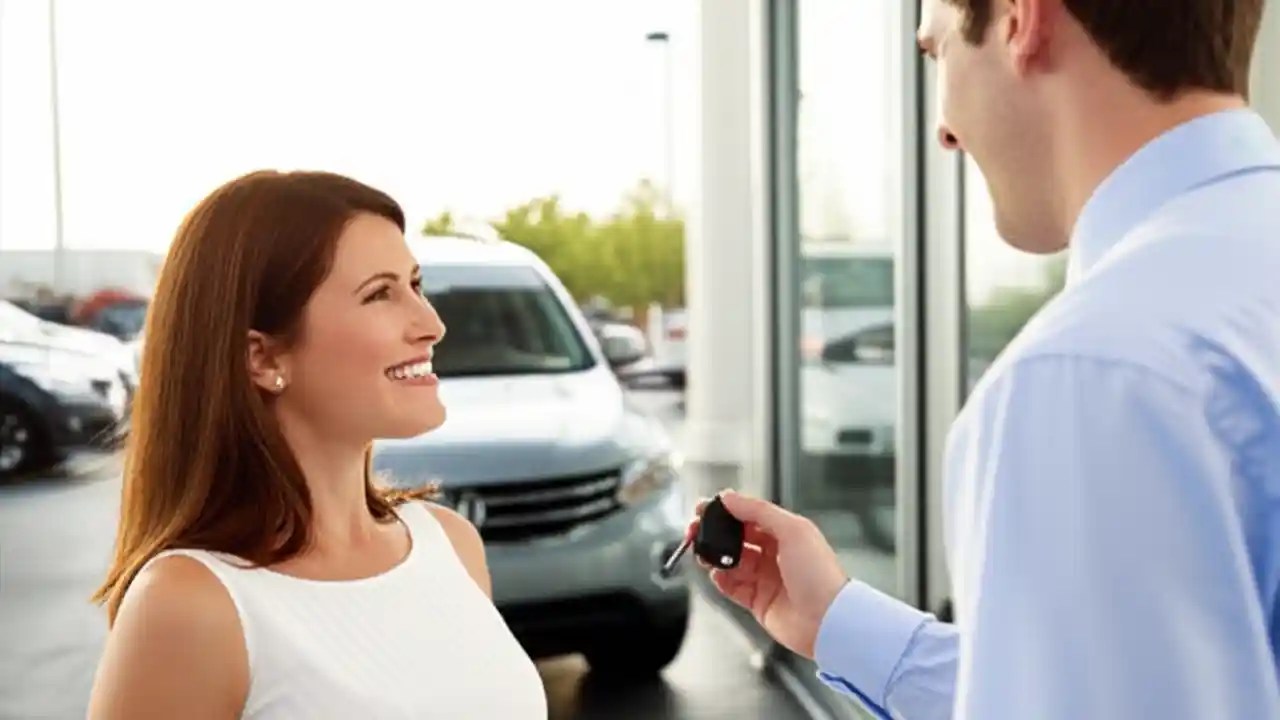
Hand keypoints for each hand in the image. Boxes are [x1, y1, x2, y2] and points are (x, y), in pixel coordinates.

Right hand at [686, 491, 848, 658]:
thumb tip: (730, 497)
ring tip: (703, 553)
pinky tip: (716, 575)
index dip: (726, 511)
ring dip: (714, 556)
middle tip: (695, 530)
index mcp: (786, 533)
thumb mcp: (792, 530)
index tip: (705, 508)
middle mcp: (775, 554)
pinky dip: (720, 580)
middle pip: (736, 538)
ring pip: (730, 562)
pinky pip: (732, 587)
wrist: (828, 621)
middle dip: (714, 532)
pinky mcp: (759, 601)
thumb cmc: (820, 575)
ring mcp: (766, 578)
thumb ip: (758, 511)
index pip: (749, 515)